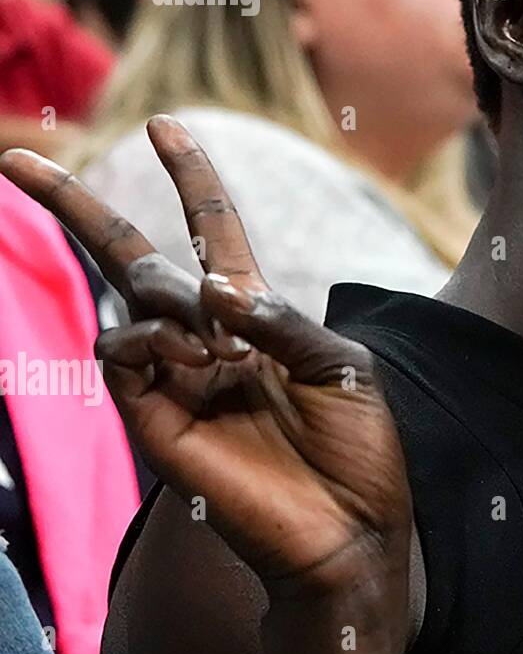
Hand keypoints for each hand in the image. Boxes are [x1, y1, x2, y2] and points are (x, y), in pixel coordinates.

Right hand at [0, 116, 411, 624]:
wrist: (348, 528)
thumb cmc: (357, 446)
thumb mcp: (341, 365)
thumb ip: (282, 319)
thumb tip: (213, 289)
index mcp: (257, 315)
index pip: (212, 230)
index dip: (190, 176)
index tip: (164, 125)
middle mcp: (207, 337)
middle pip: (132, 257)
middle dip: (77, 205)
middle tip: (16, 158)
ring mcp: (173, 376)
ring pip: (134, 301)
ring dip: (174, 304)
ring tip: (224, 350)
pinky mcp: (151, 417)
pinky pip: (120, 354)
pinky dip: (152, 339)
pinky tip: (199, 358)